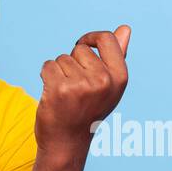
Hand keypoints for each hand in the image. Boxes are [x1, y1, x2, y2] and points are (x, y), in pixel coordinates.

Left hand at [36, 24, 130, 156]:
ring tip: (66, 94)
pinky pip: (48, 65)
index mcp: (120, 78)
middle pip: (80, 49)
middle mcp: (103, 81)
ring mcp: (81, 85)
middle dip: (73, 62)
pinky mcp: (60, 89)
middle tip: (76, 88)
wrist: (67, 142)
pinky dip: (46, 76)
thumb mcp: (109, 85)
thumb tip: (125, 28)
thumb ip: (117, 56)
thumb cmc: (88, 110)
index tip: (82, 47)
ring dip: (59, 72)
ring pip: (62, 58)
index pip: (106, 39)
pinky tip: (53, 94)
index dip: (91, 39)